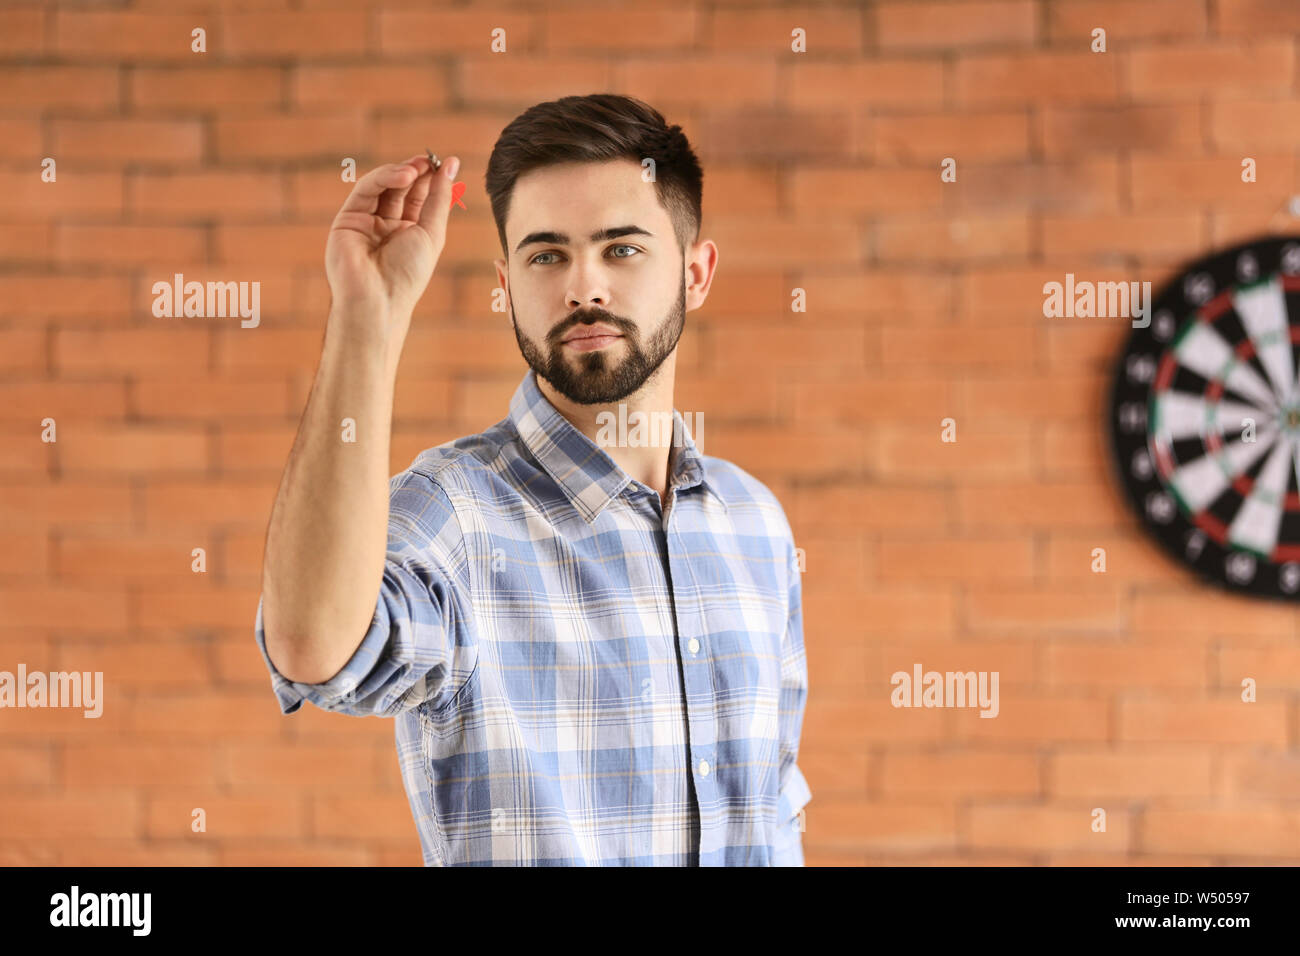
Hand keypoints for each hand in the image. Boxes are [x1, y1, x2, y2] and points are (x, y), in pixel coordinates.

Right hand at [325, 152, 460, 333]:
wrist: (378, 299)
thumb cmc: (408, 274)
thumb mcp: (432, 233)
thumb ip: (439, 198)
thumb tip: (451, 163)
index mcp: (409, 232)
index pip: (420, 196)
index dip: (431, 178)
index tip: (445, 162)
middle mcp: (387, 226)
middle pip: (402, 188)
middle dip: (417, 171)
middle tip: (430, 158)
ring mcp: (366, 221)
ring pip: (383, 186)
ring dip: (402, 172)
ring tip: (417, 167)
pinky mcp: (348, 218)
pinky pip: (366, 190)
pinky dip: (384, 178)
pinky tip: (403, 175)